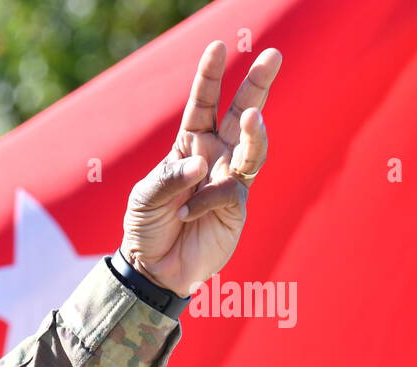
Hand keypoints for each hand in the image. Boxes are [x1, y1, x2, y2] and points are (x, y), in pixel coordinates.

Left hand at [121, 41, 281, 296]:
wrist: (154, 268)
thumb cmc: (146, 228)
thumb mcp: (144, 199)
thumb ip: (168, 178)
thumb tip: (200, 164)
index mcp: (189, 146)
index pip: (202, 105)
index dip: (210, 77)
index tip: (217, 47)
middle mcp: (214, 158)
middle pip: (240, 114)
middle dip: (256, 86)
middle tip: (272, 55)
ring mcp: (229, 181)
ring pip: (252, 148)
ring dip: (254, 133)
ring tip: (252, 117)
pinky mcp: (236, 208)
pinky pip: (228, 193)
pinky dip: (206, 200)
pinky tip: (187, 213)